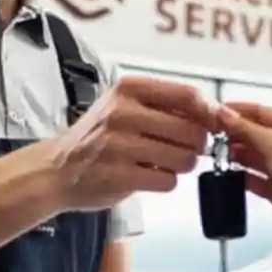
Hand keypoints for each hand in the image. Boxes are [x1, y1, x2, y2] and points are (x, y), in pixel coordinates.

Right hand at [45, 75, 216, 211]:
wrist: (56, 170)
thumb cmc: (99, 136)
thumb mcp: (124, 105)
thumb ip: (165, 105)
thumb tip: (216, 112)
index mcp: (129, 89)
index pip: (188, 95)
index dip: (210, 113)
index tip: (216, 124)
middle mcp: (123, 112)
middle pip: (192, 131)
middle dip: (197, 145)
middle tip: (185, 149)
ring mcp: (119, 145)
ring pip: (184, 158)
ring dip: (182, 165)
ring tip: (164, 163)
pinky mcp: (119, 176)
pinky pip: (168, 182)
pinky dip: (166, 182)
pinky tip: (149, 176)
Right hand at [215, 102, 271, 222]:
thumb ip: (245, 128)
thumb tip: (225, 113)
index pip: (260, 112)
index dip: (238, 111)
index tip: (217, 113)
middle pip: (254, 135)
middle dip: (233, 136)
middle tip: (212, 137)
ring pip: (253, 157)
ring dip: (236, 156)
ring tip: (218, 156)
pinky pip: (256, 179)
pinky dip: (243, 177)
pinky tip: (231, 176)